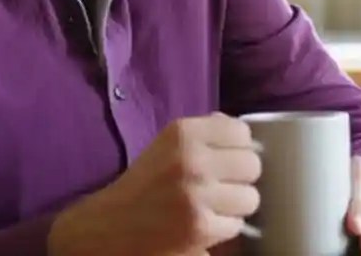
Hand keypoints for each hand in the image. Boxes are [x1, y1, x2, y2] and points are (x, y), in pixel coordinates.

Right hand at [48, 114, 260, 255]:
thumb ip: (207, 132)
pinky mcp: (199, 228)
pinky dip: (223, 229)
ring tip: (212, 207)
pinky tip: (202, 225)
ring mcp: (196, 194)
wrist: (107, 227)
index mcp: (183, 132)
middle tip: (220, 187)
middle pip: (253, 165)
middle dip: (240, 179)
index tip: (225, 160)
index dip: (238, 148)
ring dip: (235, 206)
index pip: (242, 132)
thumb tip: (246, 133)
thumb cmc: (145, 184)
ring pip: (250, 198)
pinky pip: (236, 225)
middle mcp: (191, 159)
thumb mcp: (169, 144)